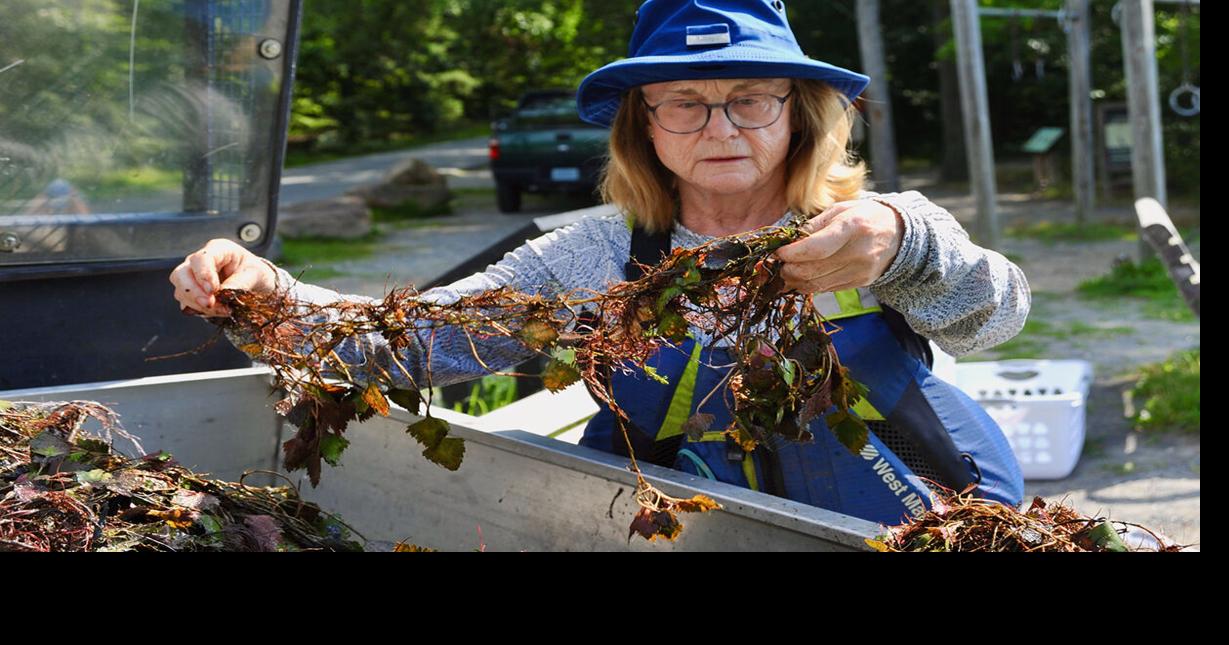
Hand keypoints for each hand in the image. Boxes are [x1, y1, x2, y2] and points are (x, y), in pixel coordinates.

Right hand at [169, 238, 275, 316]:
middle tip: (209, 304)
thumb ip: (241, 282)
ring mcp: (192, 277)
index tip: (213, 290)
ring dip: (198, 305)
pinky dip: (199, 310)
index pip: (201, 258)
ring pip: (181, 291)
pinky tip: (217, 312)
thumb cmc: (254, 273)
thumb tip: (224, 293)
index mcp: (218, 250)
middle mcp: (199, 262)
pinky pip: (187, 303)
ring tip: (222, 310)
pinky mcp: (192, 293)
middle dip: (193, 292)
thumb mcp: (256, 274)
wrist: (256, 284)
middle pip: (180, 274)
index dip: (203, 275)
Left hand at [773, 199, 904, 293]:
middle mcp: (859, 252)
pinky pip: (827, 288)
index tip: (778, 252)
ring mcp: (861, 271)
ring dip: (795, 281)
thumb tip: (787, 241)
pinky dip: (809, 285)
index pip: (816, 248)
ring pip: (817, 284)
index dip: (792, 254)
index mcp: (853, 226)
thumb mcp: (841, 209)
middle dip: (788, 270)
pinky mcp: (860, 283)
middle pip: (813, 270)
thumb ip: (814, 225)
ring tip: (785, 272)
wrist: (898, 234)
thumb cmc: (864, 216)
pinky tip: (800, 278)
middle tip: (777, 264)